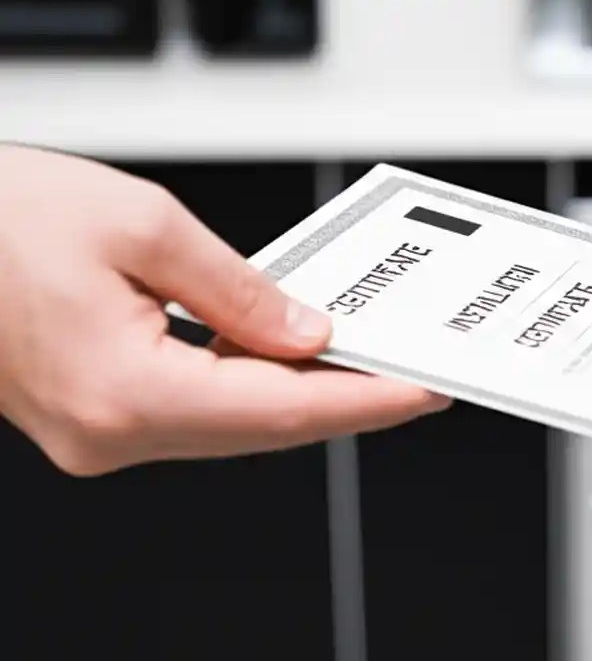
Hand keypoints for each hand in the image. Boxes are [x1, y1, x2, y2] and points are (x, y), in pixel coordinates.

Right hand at [0, 145, 449, 475]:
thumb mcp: (143, 224)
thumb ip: (240, 289)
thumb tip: (308, 331)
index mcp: (125, 389)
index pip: (284, 410)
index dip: (366, 400)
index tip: (425, 390)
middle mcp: (111, 431)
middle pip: (266, 427)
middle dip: (347, 399)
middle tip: (415, 372)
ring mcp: (99, 436)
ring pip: (234, 425)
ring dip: (302, 394)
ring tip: (366, 358)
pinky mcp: (96, 419)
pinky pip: (197, 412)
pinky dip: (250, 387)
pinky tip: (288, 357)